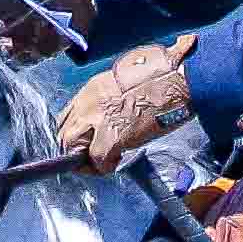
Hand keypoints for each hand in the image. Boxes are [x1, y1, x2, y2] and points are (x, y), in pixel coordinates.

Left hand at [53, 42, 197, 171]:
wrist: (178, 77)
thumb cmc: (163, 75)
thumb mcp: (127, 79)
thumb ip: (114, 95)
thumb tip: (115, 110)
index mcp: (94, 88)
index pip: (67, 116)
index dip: (73, 133)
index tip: (83, 141)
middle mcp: (90, 102)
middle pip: (64, 133)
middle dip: (74, 150)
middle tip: (89, 158)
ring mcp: (98, 118)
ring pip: (72, 147)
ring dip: (85, 160)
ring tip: (101, 163)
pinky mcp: (113, 135)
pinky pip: (98, 159)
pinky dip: (105, 166)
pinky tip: (116, 162)